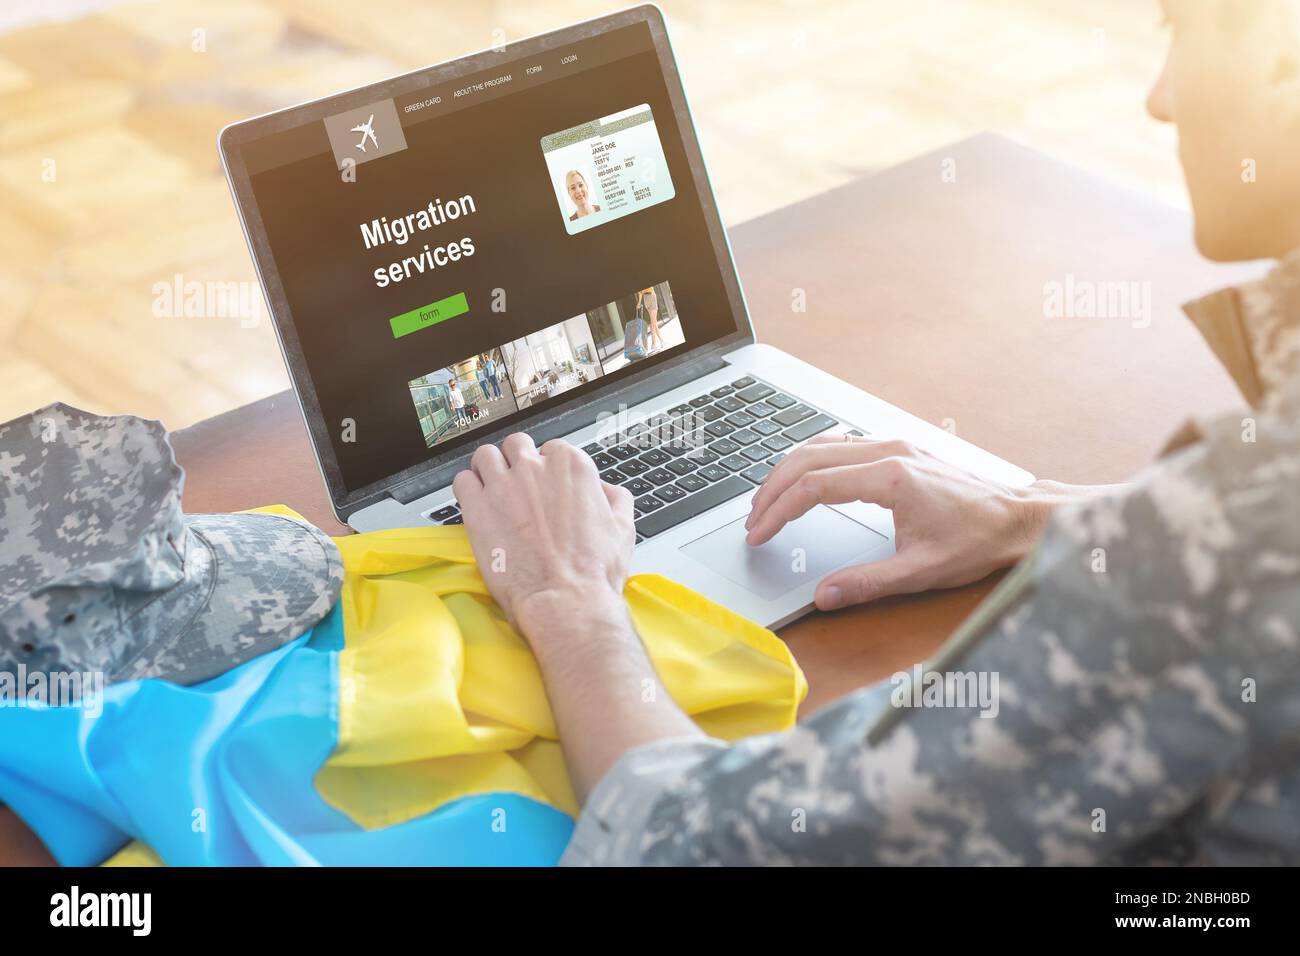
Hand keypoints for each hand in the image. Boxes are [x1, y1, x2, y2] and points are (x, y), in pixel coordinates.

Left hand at [453, 433, 635, 640]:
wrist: (565, 601)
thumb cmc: (592, 572)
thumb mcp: (623, 529)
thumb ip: (615, 498)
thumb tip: (605, 491)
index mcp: (571, 467)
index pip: (551, 448)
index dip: (547, 467)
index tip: (544, 484)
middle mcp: (535, 468)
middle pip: (516, 445)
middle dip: (516, 461)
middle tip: (517, 484)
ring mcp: (503, 485)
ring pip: (485, 456)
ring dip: (488, 469)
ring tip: (491, 487)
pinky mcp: (477, 507)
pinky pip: (462, 481)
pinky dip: (467, 488)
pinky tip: (475, 502)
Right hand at [745, 435, 1046, 609]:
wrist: (1017, 518)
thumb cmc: (977, 542)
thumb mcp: (921, 572)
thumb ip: (867, 584)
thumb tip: (824, 596)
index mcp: (891, 477)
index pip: (814, 486)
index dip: (779, 511)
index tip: (760, 533)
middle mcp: (888, 451)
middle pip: (808, 458)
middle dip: (772, 489)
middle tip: (754, 521)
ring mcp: (893, 444)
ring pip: (821, 444)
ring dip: (787, 470)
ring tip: (767, 502)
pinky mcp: (897, 447)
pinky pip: (840, 443)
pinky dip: (811, 459)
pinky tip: (802, 477)